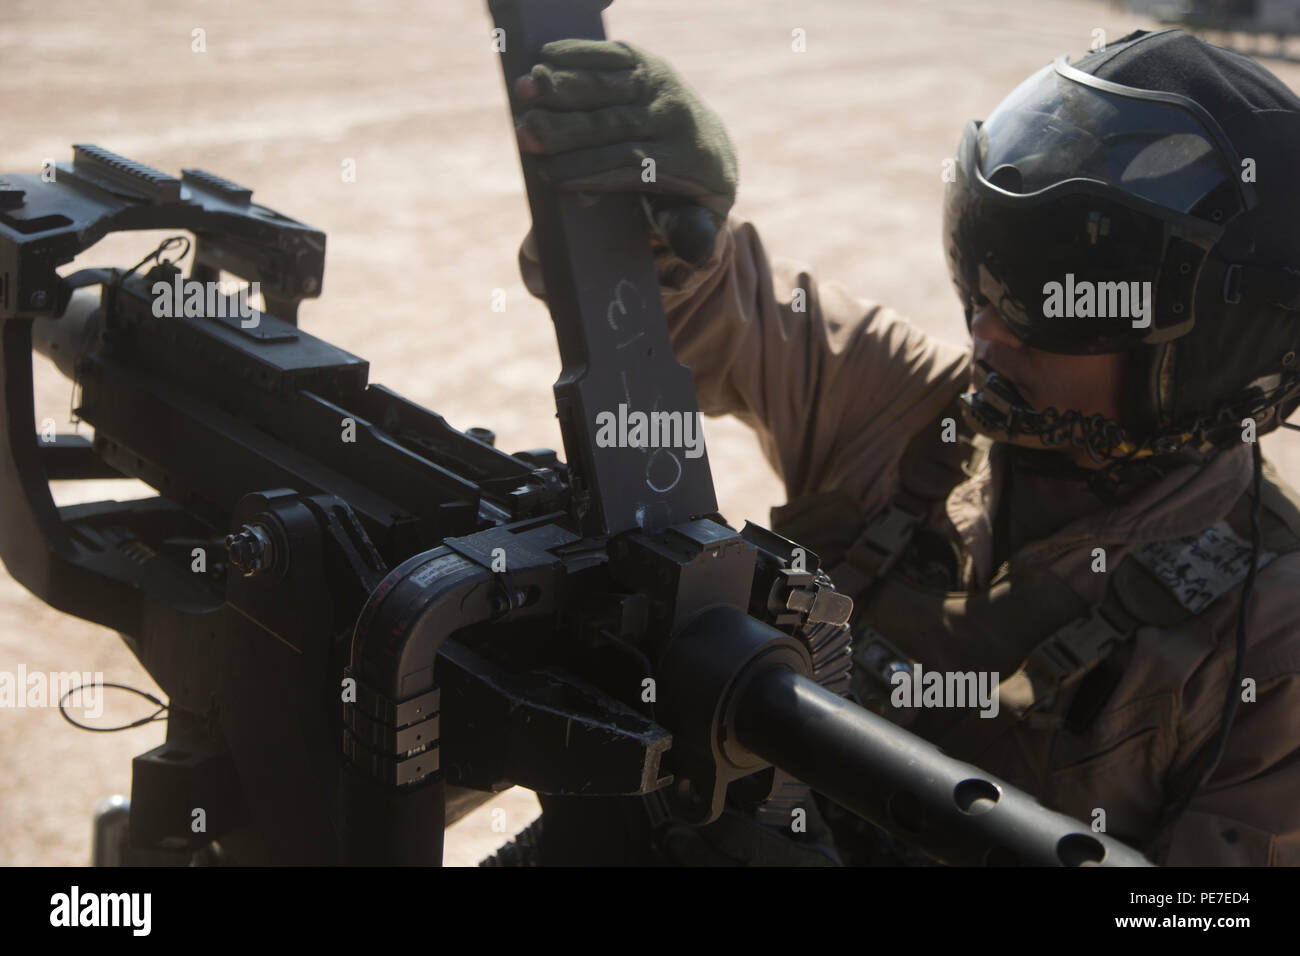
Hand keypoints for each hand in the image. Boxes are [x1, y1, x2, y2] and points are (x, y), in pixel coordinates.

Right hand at [513, 39, 737, 265]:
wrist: (711, 150)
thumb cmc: (684, 198)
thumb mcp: (693, 223)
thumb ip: (688, 236)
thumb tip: (696, 255)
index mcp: (687, 160)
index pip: (630, 163)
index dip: (587, 168)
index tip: (547, 175)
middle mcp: (678, 117)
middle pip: (614, 122)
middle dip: (565, 128)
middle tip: (523, 133)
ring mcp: (663, 84)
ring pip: (609, 85)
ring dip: (563, 86)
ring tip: (525, 91)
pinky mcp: (647, 63)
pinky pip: (610, 55)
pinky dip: (576, 55)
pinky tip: (544, 60)